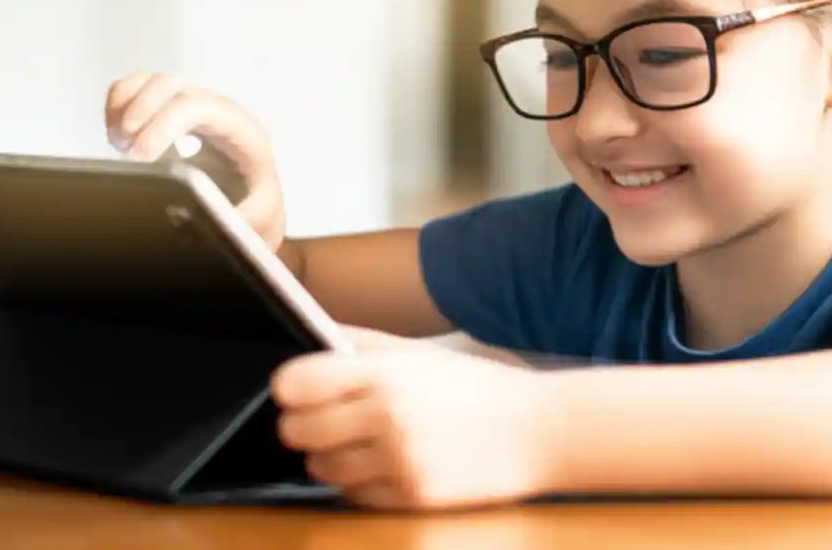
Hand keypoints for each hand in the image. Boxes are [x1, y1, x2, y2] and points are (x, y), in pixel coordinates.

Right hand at [104, 73, 286, 249]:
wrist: (255, 204)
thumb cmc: (258, 209)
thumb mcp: (256, 218)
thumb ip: (232, 218)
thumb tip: (194, 216)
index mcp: (242, 130)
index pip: (197, 108)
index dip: (163, 126)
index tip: (140, 158)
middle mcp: (216, 110)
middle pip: (168, 85)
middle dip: (138, 115)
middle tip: (126, 154)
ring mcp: (192, 105)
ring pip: (148, 83)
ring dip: (124, 110)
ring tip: (119, 147)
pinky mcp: (170, 110)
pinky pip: (135, 90)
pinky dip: (117, 108)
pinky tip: (118, 140)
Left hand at [272, 346, 554, 509]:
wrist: (540, 431)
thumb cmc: (477, 388)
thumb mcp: (421, 353)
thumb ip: (362, 343)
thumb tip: (312, 334)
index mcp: (385, 373)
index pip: (295, 384)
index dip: (290, 388)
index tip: (299, 390)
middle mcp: (386, 417)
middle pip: (296, 431)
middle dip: (304, 425)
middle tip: (324, 419)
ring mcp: (398, 461)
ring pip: (320, 468)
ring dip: (330, 456)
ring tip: (357, 441)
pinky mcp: (411, 497)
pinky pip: (353, 496)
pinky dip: (359, 482)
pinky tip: (384, 463)